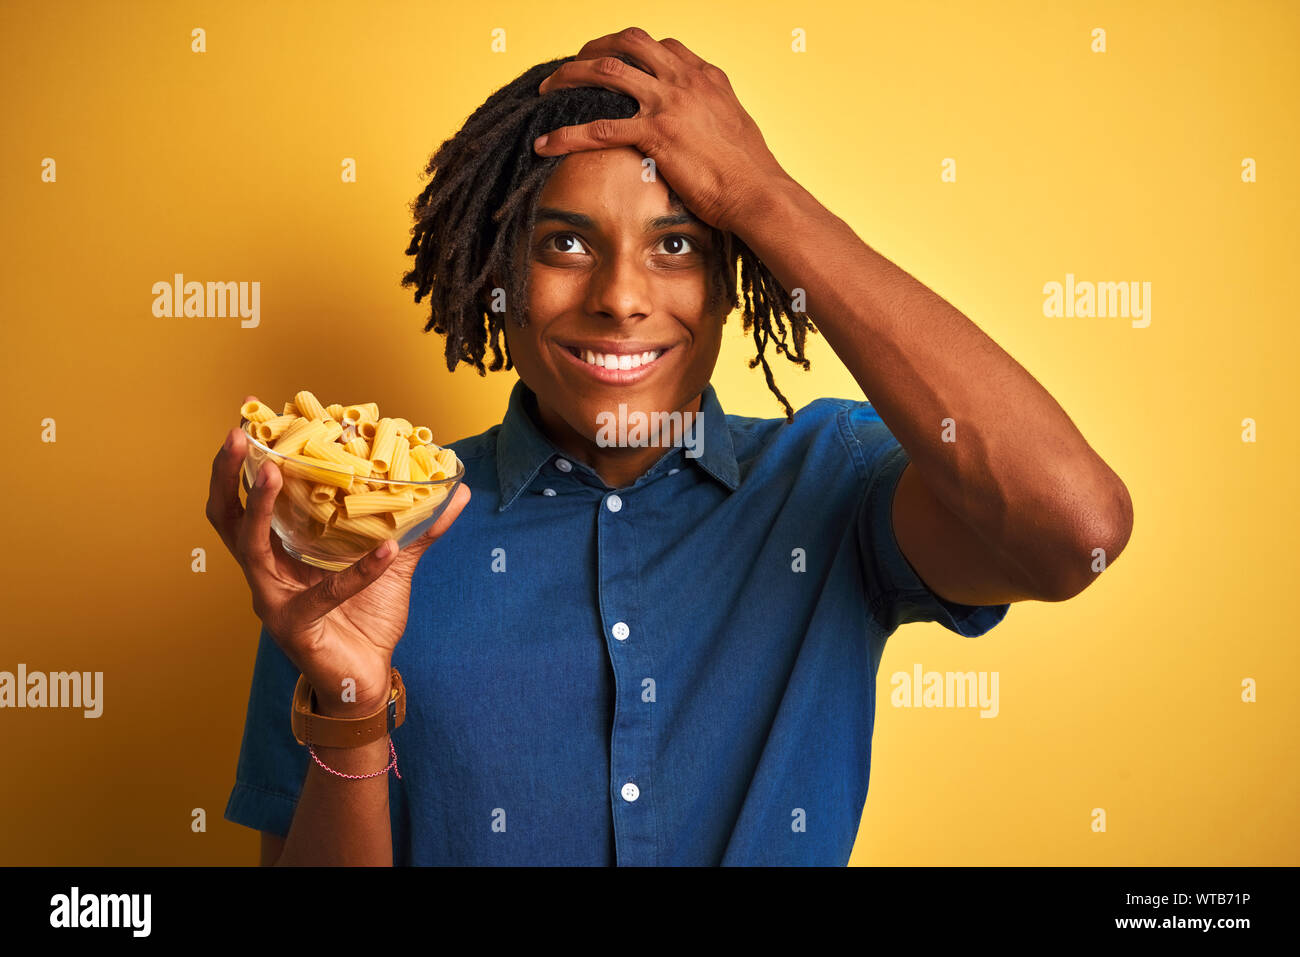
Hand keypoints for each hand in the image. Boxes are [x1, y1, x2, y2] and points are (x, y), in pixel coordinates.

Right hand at [206, 396, 470, 714]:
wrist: (368, 678)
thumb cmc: (367, 619)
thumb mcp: (393, 563)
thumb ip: (419, 526)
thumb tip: (457, 489)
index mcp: (280, 550)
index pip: (247, 501)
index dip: (242, 465)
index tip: (246, 421)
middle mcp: (266, 571)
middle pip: (227, 518)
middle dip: (228, 474)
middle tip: (236, 436)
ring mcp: (273, 600)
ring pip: (252, 548)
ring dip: (261, 508)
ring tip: (278, 474)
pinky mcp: (295, 627)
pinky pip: (326, 593)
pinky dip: (359, 571)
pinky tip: (385, 550)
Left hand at [535, 26, 790, 233]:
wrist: (758, 193)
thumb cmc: (749, 172)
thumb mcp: (733, 127)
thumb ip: (711, 114)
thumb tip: (700, 123)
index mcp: (705, 76)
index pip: (660, 46)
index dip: (629, 50)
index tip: (610, 62)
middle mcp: (685, 80)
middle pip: (628, 42)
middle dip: (593, 48)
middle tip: (571, 68)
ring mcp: (670, 103)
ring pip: (606, 71)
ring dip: (570, 76)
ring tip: (547, 91)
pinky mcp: (657, 134)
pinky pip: (599, 128)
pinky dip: (566, 134)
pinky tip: (546, 143)